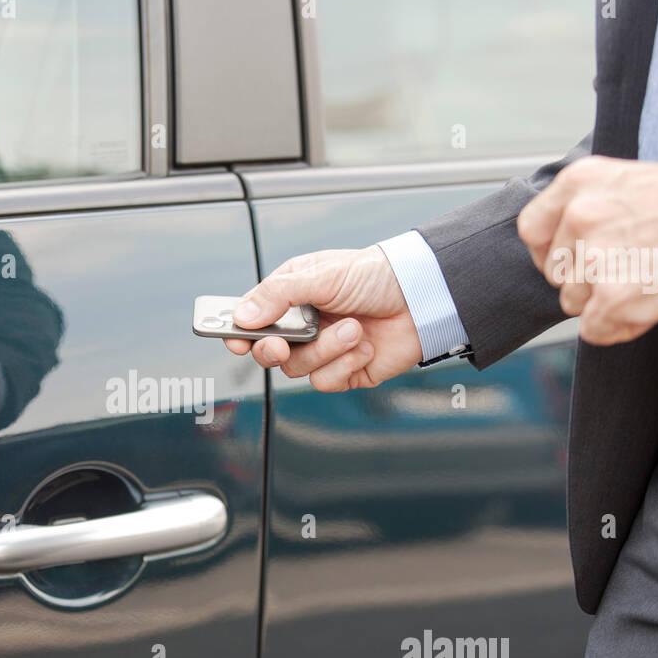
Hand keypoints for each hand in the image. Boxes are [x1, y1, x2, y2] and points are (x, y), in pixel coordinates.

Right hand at [223, 246, 422, 390]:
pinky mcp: (346, 372)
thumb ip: (278, 295)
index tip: (234, 341)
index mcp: (292, 297)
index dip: (238, 333)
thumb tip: (242, 316)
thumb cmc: (374, 275)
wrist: (423, 297)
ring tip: (354, 329)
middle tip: (281, 346)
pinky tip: (365, 346)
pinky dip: (345, 365)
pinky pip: (326, 382)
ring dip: (326, 351)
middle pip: (267, 352)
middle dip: (272, 351)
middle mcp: (304, 326)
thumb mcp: (321, 275)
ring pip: (298, 370)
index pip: (252, 319)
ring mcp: (324, 350)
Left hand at [517, 155, 657, 345]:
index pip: (531, 228)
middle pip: (554, 271)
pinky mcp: (610, 297)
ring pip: (572, 301)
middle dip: (583, 278)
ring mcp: (592, 258)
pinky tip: (646, 308)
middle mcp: (579, 216)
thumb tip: (560, 236)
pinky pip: (593, 329)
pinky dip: (617, 327)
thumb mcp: (631, 180)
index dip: (548, 251)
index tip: (569, 258)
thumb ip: (589, 203)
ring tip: (645, 281)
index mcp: (579, 183)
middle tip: (629, 267)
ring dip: (603, 301)